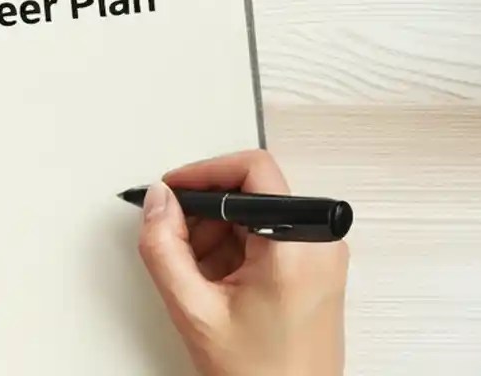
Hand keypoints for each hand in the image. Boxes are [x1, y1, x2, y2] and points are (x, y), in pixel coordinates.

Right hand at [138, 150, 348, 375]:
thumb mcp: (196, 312)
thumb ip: (165, 249)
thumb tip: (158, 203)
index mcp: (298, 246)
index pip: (253, 169)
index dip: (205, 172)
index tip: (174, 190)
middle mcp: (320, 243)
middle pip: (252, 192)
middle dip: (206, 214)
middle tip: (175, 243)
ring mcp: (321, 256)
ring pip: (257, 215)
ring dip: (217, 235)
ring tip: (197, 277)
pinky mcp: (315, 269)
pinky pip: (269, 237)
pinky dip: (234, 250)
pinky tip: (217, 285)